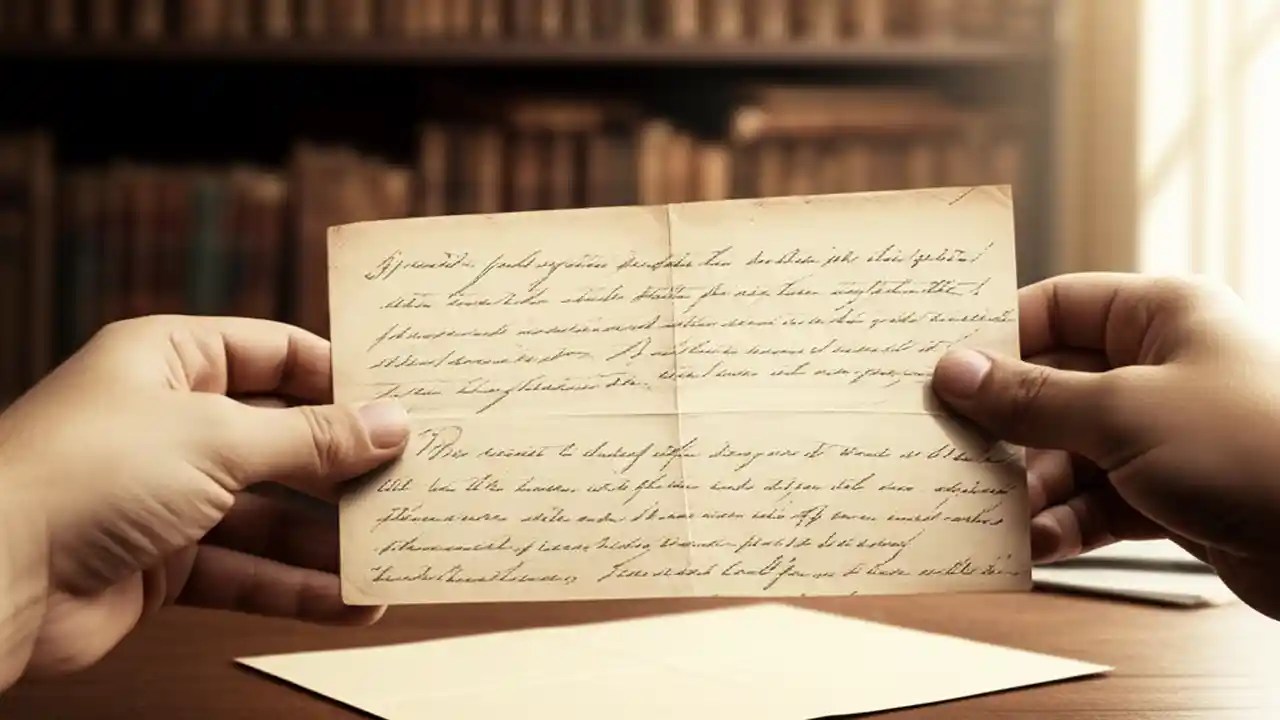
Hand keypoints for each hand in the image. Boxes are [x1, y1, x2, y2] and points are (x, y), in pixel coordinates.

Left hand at [0, 316, 408, 681]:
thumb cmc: (88, 475)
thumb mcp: (218, 441)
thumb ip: (312, 438)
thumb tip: (392, 423)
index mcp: (171, 360)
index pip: (275, 354)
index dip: (339, 377)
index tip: (403, 402)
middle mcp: (170, 422)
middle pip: (281, 438)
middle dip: (344, 466)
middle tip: (412, 480)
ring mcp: (167, 495)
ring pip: (269, 512)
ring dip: (329, 537)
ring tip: (394, 550)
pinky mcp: (164, 562)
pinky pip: (246, 570)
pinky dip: (295, 586)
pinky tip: (350, 601)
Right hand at [931, 273, 1279, 619]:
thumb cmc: (1251, 449)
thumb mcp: (1124, 413)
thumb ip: (1030, 397)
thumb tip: (953, 371)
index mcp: (1160, 316)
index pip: (1055, 308)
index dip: (995, 337)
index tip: (940, 372)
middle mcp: (1160, 368)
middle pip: (1052, 386)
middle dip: (1004, 425)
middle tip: (947, 449)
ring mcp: (1164, 434)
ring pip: (1068, 450)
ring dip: (1030, 485)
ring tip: (992, 512)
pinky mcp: (1170, 494)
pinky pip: (1095, 500)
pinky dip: (1064, 522)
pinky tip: (1036, 543)